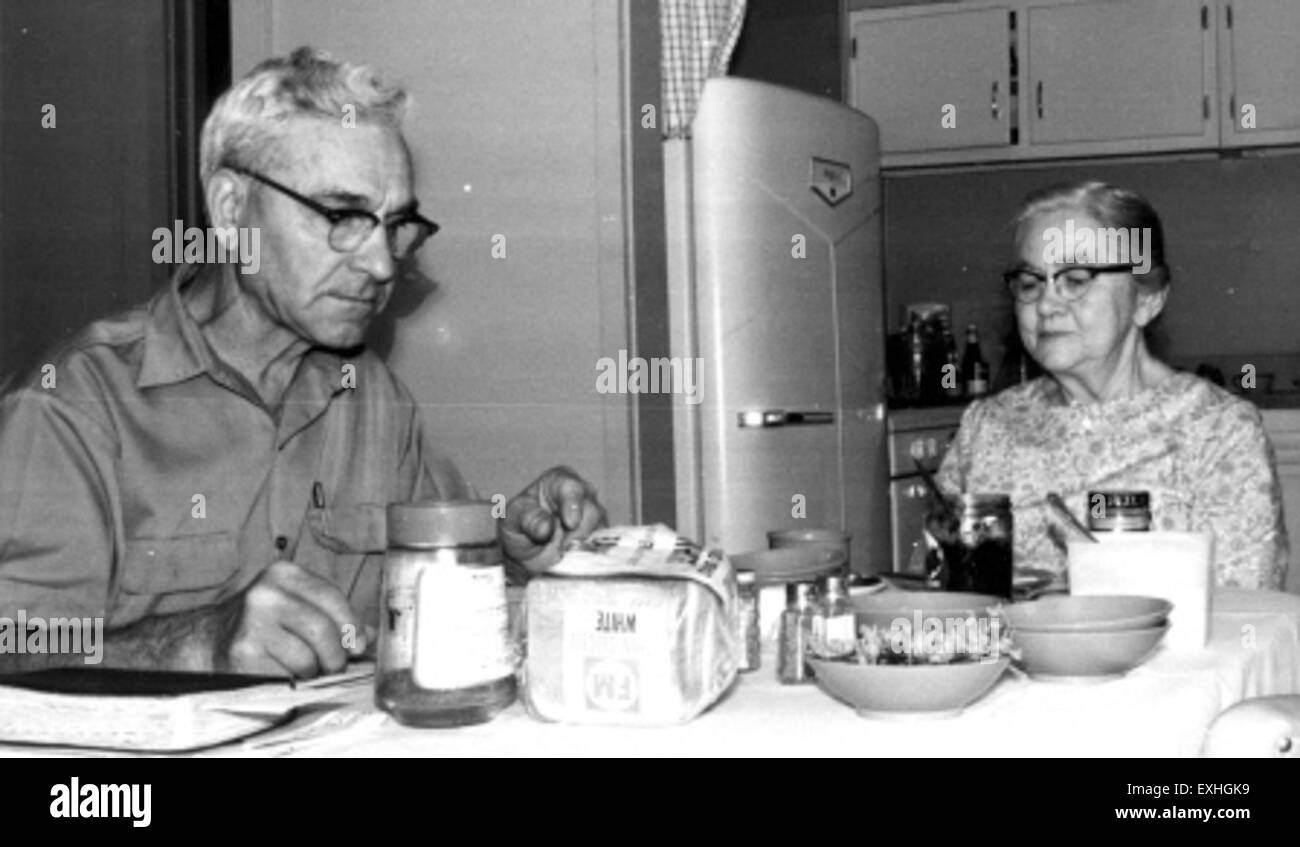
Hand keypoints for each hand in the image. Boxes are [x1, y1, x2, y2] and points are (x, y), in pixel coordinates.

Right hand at [213, 560, 367, 677]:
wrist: (208, 641)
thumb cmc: (263, 624)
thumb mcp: (295, 606)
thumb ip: (333, 615)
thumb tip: (371, 636)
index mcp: (284, 575)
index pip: (332, 598)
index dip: (351, 625)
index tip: (359, 644)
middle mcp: (266, 594)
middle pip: (323, 630)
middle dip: (336, 655)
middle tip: (334, 665)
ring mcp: (252, 623)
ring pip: (307, 657)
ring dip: (314, 671)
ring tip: (306, 669)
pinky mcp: (244, 654)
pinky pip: (287, 675)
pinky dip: (293, 681)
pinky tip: (284, 673)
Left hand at [499, 465, 605, 574]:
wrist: (525, 553)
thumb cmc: (519, 526)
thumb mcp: (513, 519)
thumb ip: (529, 519)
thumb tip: (547, 527)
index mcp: (559, 481)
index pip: (571, 487)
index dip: (573, 504)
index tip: (570, 522)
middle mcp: (583, 495)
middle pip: (592, 511)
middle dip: (578, 532)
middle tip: (559, 547)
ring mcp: (594, 518)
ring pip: (600, 532)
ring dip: (582, 547)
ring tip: (561, 553)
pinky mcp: (601, 538)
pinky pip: (602, 548)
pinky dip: (589, 556)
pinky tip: (573, 559)